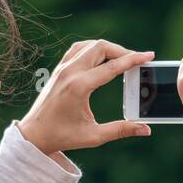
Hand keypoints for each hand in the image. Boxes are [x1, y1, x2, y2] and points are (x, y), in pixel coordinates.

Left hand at [18, 40, 153, 154]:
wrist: (34, 134)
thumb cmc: (62, 136)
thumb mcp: (94, 136)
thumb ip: (121, 130)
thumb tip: (145, 129)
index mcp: (79, 87)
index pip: (111, 67)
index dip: (133, 60)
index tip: (148, 56)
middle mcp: (70, 72)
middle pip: (101, 48)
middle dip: (122, 51)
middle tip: (138, 60)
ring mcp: (63, 68)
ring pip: (90, 45)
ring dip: (108, 48)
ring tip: (123, 59)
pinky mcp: (59, 69)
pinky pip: (79, 49)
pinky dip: (94, 49)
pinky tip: (103, 58)